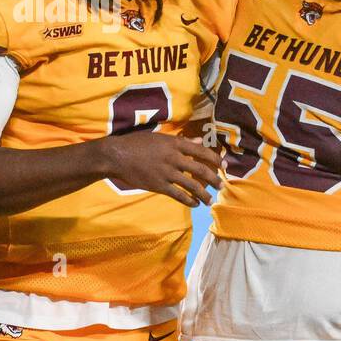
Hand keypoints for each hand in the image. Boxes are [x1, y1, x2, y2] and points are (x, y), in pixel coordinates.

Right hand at [98, 130, 222, 206]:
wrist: (116, 156)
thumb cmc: (136, 144)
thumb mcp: (159, 137)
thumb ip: (181, 141)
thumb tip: (199, 140)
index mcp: (174, 144)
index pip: (201, 151)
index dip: (215, 159)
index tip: (224, 166)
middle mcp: (174, 158)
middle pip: (200, 170)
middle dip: (214, 179)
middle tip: (222, 186)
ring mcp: (166, 173)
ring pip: (192, 185)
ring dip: (204, 194)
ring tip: (210, 200)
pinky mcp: (159, 185)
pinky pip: (178, 195)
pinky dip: (189, 200)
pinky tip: (195, 204)